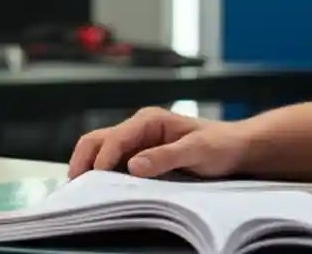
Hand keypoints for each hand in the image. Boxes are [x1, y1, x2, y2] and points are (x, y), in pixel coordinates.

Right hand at [67, 106, 248, 179]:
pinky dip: (102, 176)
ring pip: (100, 152)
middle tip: (75, 185)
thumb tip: (133, 165)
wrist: (235, 148)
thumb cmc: (220, 145)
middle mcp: (139, 128)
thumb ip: (166, 156)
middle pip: (97, 140)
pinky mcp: (139, 157)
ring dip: (89, 169)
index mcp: (150, 120)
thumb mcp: (198, 151)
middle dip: (83, 160)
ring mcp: (137, 143)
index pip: (115, 136)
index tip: (96, 178)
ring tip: (82, 192)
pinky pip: (113, 165)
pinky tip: (100, 191)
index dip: (103, 157)